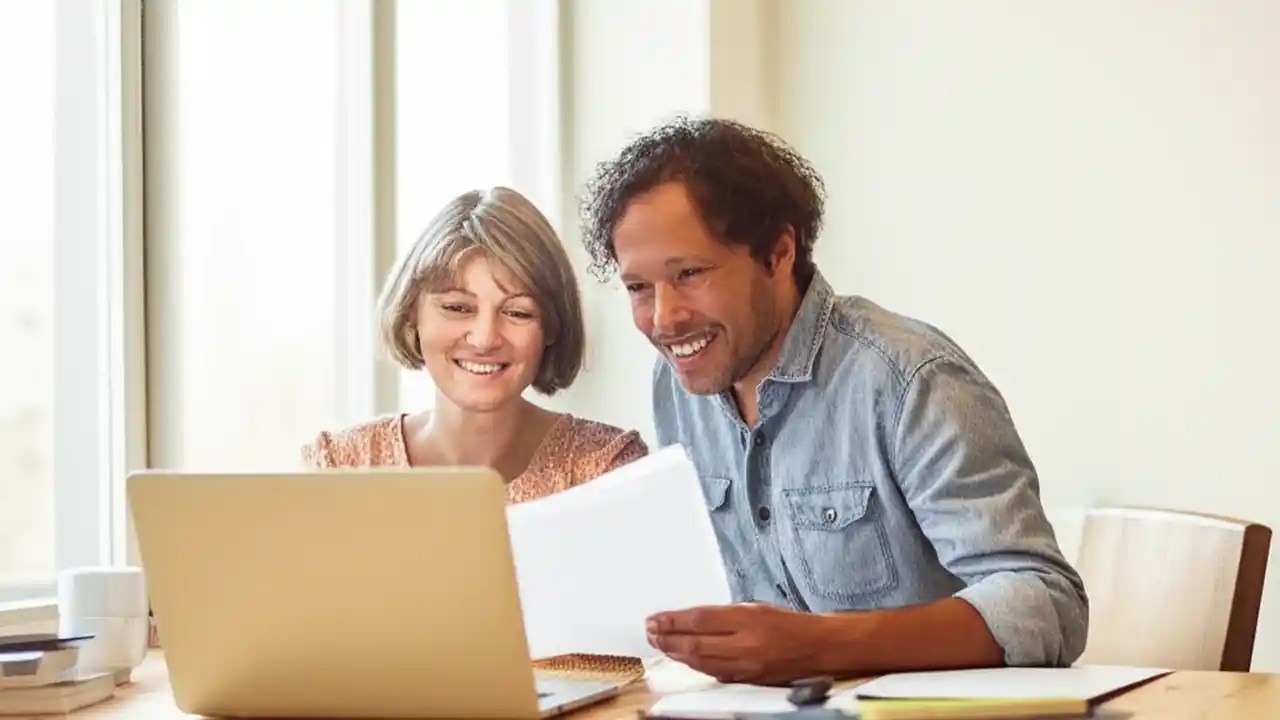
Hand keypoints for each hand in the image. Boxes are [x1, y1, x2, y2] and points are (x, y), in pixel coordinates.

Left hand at [645, 603, 834, 685]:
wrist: (820, 647)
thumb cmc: (788, 623)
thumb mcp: (756, 608)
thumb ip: (723, 615)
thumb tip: (688, 621)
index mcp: (749, 619)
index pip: (701, 620)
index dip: (673, 620)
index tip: (654, 618)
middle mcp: (747, 644)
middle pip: (696, 644)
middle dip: (668, 639)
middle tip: (650, 632)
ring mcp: (747, 666)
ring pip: (701, 662)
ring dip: (676, 654)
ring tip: (659, 644)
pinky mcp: (749, 680)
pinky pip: (715, 674)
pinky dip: (695, 665)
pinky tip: (682, 658)